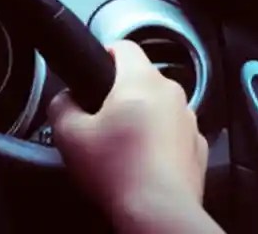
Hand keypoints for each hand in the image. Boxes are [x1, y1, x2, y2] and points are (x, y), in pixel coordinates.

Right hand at [48, 40, 219, 233]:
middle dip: (119, 94)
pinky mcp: (196, 147)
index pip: (123, 46)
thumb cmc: (119, 174)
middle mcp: (171, 94)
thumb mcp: (69, 135)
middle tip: (98, 120)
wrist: (158, 212)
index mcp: (141, 81)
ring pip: (158, 107)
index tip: (94, 69)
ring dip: (141, 119)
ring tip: (119, 147)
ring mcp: (188, 121)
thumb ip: (60, 106)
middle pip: (140, 79)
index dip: (104, 53)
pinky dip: (158, 143)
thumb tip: (64, 101)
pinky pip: (172, 134)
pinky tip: (140, 163)